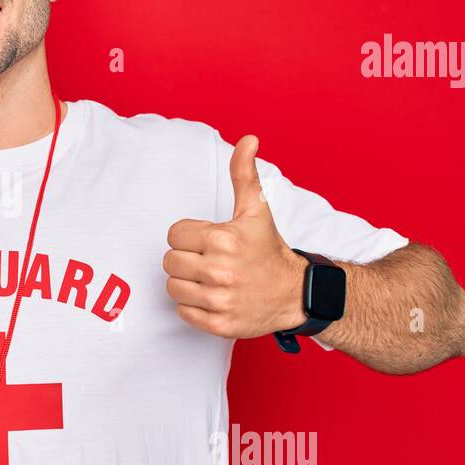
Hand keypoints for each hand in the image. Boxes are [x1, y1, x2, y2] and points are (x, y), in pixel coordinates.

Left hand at [162, 134, 306, 338]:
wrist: (294, 293)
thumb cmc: (268, 249)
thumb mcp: (257, 209)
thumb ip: (244, 174)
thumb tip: (248, 139)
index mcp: (223, 239)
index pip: (174, 235)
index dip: (189, 236)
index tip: (209, 241)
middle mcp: (220, 270)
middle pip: (169, 261)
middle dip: (186, 259)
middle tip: (209, 260)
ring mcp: (219, 300)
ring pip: (172, 287)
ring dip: (187, 283)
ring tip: (211, 279)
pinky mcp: (218, 324)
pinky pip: (183, 312)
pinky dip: (194, 306)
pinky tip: (214, 297)